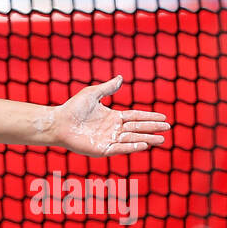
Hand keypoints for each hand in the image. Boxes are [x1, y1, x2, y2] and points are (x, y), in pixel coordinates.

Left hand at [49, 75, 169, 156]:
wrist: (58, 122)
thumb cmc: (72, 108)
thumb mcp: (93, 94)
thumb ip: (108, 88)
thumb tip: (121, 78)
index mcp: (112, 117)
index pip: (136, 117)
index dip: (149, 117)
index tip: (164, 117)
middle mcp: (112, 129)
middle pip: (137, 128)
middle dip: (152, 128)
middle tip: (168, 128)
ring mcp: (107, 140)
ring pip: (131, 140)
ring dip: (146, 139)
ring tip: (161, 139)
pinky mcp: (101, 149)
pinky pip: (119, 148)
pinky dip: (131, 147)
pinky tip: (144, 145)